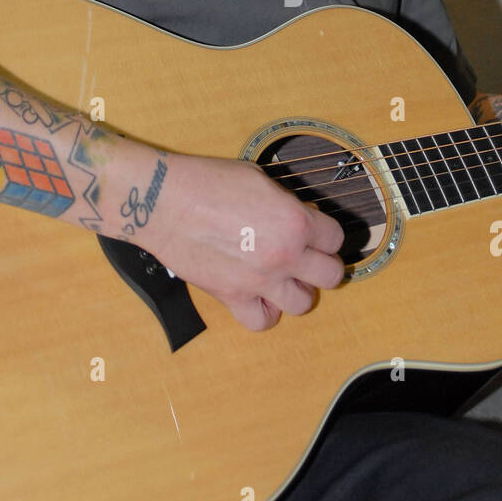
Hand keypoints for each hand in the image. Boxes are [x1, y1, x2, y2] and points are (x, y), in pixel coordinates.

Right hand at [142, 152, 344, 331]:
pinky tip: (260, 296)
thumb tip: (300, 217)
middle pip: (332, 275)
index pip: (335, 238)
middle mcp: (285, 255)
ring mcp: (260, 280)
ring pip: (304, 303)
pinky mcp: (233, 296)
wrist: (166, 201)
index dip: (326, 233)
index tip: (315, 232)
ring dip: (298, 290)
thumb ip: (287, 204)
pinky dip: (265, 312)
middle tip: (307, 256)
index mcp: (295, 221)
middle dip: (323, 264)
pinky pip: (262, 321)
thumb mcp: (260, 179)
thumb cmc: (208, 182)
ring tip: (284, 278)